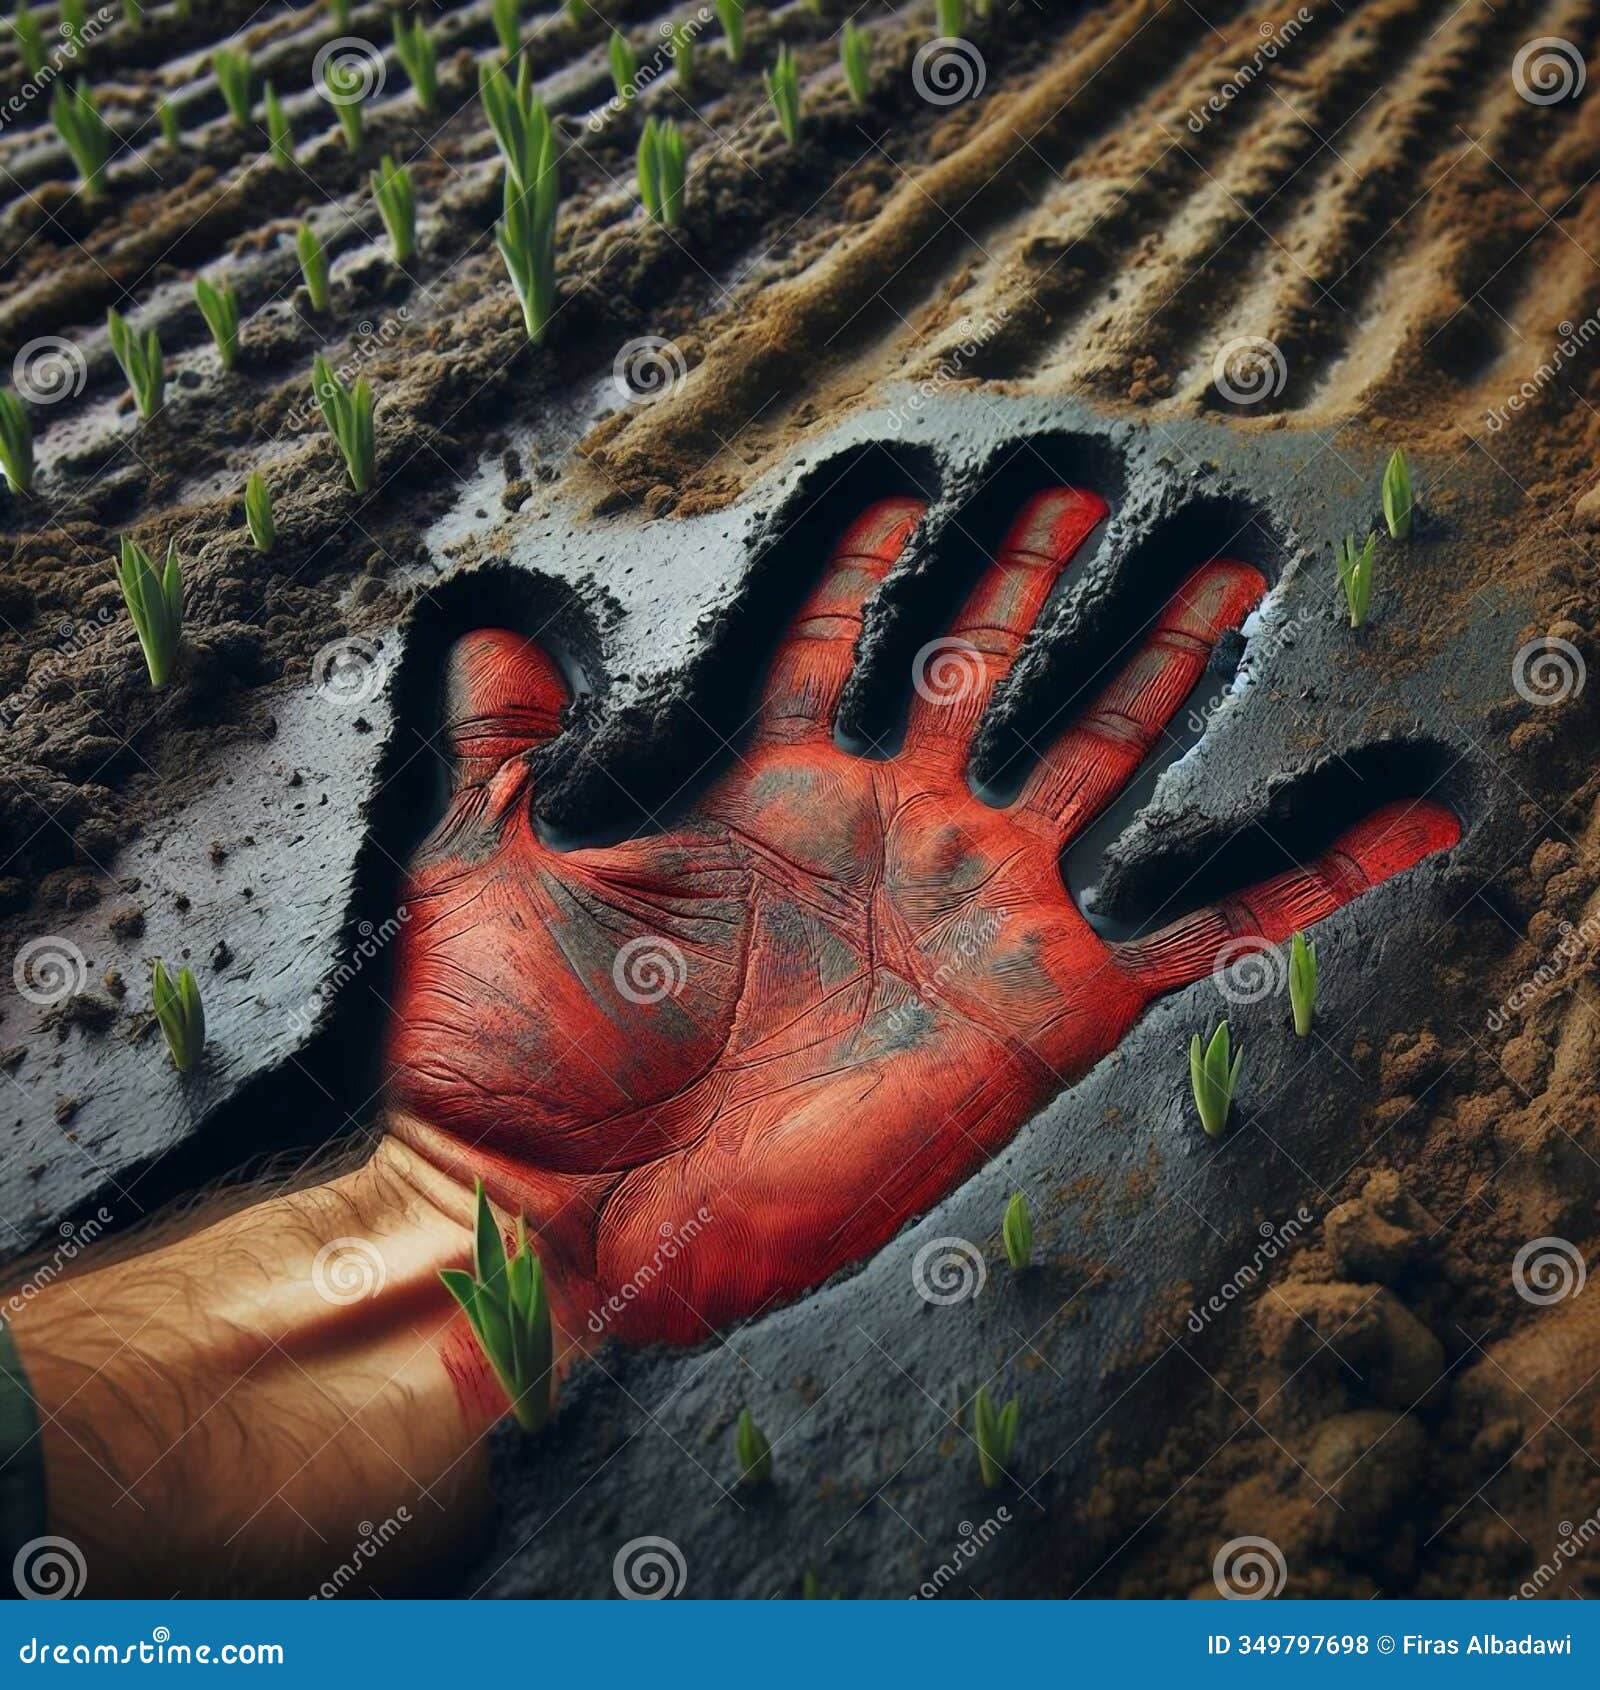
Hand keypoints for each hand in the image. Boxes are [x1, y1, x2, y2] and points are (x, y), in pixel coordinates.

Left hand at [383, 489, 1457, 1344]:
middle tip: (1091, 474)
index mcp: (769, 790)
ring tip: (1227, 569)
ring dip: (1161, 664)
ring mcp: (978, 911)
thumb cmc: (506, 1054)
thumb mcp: (487, 865)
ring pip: (1098, 755)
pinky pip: (1207, 931)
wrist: (555, 1217)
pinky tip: (1401, 823)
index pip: (836, 638)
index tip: (908, 478)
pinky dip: (1311, 880)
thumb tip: (490, 626)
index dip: (870, 564)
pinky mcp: (1050, 1009)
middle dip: (1039, 573)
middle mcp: (890, 832)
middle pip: (989, 666)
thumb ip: (503, 742)